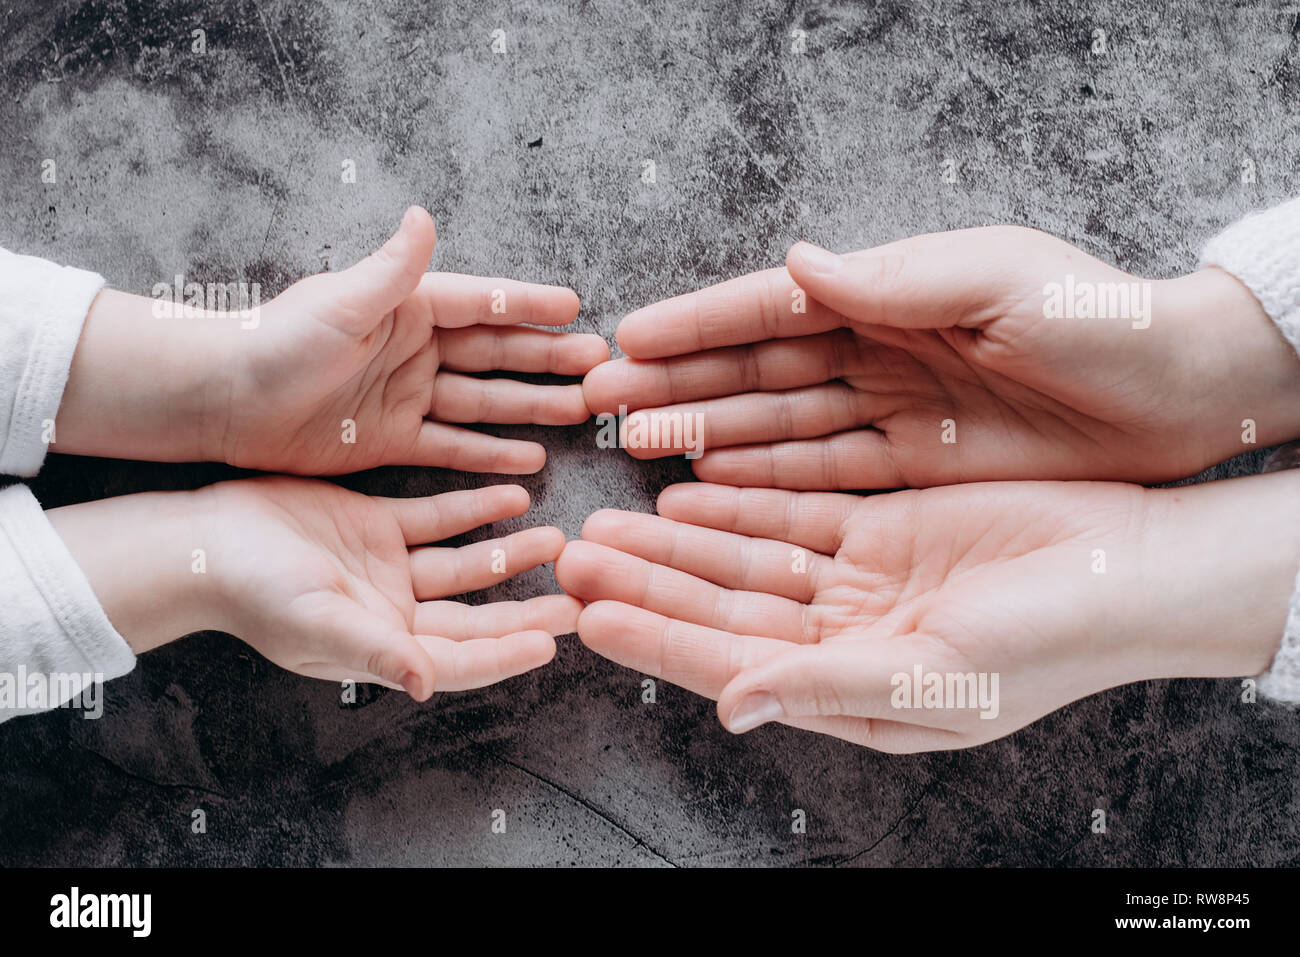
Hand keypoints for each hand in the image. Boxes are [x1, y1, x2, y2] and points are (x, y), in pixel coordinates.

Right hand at [49, 478, 578, 697]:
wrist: (203, 540)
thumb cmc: (252, 592)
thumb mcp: (317, 621)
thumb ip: (375, 652)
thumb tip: (424, 685)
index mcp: (383, 647)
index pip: (461, 659)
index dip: (506, 655)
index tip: (552, 646)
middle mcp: (394, 612)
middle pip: (476, 615)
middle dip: (527, 608)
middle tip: (581, 595)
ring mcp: (388, 569)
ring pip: (465, 565)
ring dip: (509, 554)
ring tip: (557, 539)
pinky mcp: (377, 527)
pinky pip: (438, 519)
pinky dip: (474, 509)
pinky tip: (514, 495)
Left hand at [56, 206, 607, 474]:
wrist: (225, 400)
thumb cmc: (277, 341)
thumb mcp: (340, 302)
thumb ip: (392, 270)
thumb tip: (425, 217)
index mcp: (408, 308)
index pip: (484, 303)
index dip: (529, 305)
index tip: (576, 307)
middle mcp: (415, 349)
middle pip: (496, 354)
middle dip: (547, 358)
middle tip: (597, 363)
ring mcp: (407, 397)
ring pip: (484, 403)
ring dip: (530, 407)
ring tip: (578, 410)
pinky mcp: (393, 440)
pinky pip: (454, 446)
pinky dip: (490, 454)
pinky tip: (529, 460)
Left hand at [555, 472, 1299, 750]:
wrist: (1128, 568)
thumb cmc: (1043, 644)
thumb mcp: (930, 674)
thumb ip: (823, 684)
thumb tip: (732, 709)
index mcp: (844, 691)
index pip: (727, 664)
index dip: (655, 639)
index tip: (587, 614)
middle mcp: (837, 639)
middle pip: (718, 607)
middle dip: (646, 582)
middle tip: (573, 552)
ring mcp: (855, 581)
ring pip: (742, 559)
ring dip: (675, 542)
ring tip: (606, 519)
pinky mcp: (878, 528)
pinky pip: (789, 516)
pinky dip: (737, 506)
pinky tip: (682, 491)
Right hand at [582, 227, 1299, 487]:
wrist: (1180, 391)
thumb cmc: (1095, 317)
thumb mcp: (998, 281)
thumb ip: (896, 279)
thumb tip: (798, 262)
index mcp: (891, 290)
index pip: (773, 306)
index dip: (698, 324)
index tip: (627, 339)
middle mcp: (878, 347)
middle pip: (758, 369)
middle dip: (680, 384)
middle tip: (604, 404)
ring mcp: (893, 408)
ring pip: (779, 423)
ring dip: (708, 432)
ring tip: (640, 447)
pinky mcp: (916, 463)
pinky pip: (825, 470)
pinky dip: (769, 477)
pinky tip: (715, 482)